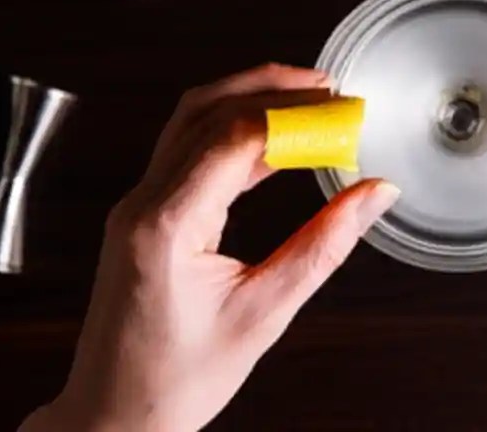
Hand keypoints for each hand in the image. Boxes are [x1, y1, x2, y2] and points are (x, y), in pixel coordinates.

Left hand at [19, 64, 398, 431]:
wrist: (113, 417)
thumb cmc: (175, 382)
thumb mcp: (264, 315)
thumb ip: (323, 247)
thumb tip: (373, 195)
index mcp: (167, 227)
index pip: (233, 138)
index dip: (294, 114)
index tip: (341, 110)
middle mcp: (143, 204)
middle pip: (207, 111)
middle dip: (273, 89)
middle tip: (330, 87)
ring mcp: (137, 206)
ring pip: (192, 122)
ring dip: (249, 100)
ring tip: (307, 101)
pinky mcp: (144, 215)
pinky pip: (187, 152)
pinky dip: (233, 134)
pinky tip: (274, 143)